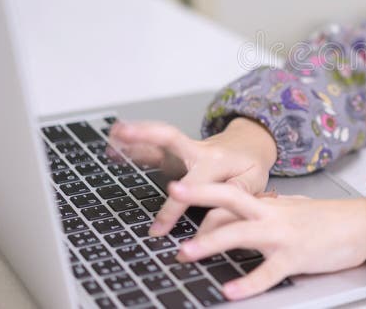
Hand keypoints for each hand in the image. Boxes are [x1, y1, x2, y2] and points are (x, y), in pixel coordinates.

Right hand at [107, 117, 277, 236]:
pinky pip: (155, 145)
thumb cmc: (250, 167)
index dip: (173, 210)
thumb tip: (211, 226)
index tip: (158, 231)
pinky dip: (135, 144)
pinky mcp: (178, 150)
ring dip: (136, 135)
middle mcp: (198, 149)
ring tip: (113, 135)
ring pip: (159, 138)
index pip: (190, 188)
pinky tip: (114, 142)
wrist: (252, 144)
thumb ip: (233, 202)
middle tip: (123, 134)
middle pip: (171, 138)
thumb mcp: (252, 184)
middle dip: (146, 136)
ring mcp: (186, 147)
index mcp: (216, 161)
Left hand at [167, 181, 365, 300]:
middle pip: (230, 199)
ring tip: (186, 254)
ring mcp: (283, 235)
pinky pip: (267, 272)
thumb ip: (271, 210)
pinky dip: (247, 283)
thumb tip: (249, 210)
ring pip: (240, 234)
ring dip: (210, 243)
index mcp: (272, 204)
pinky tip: (230, 291)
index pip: (231, 195)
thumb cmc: (331, 221)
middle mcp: (273, 215)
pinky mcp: (296, 257)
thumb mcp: (296, 210)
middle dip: (199, 196)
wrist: (364, 224)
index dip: (204, 194)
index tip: (180, 190)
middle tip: (173, 194)